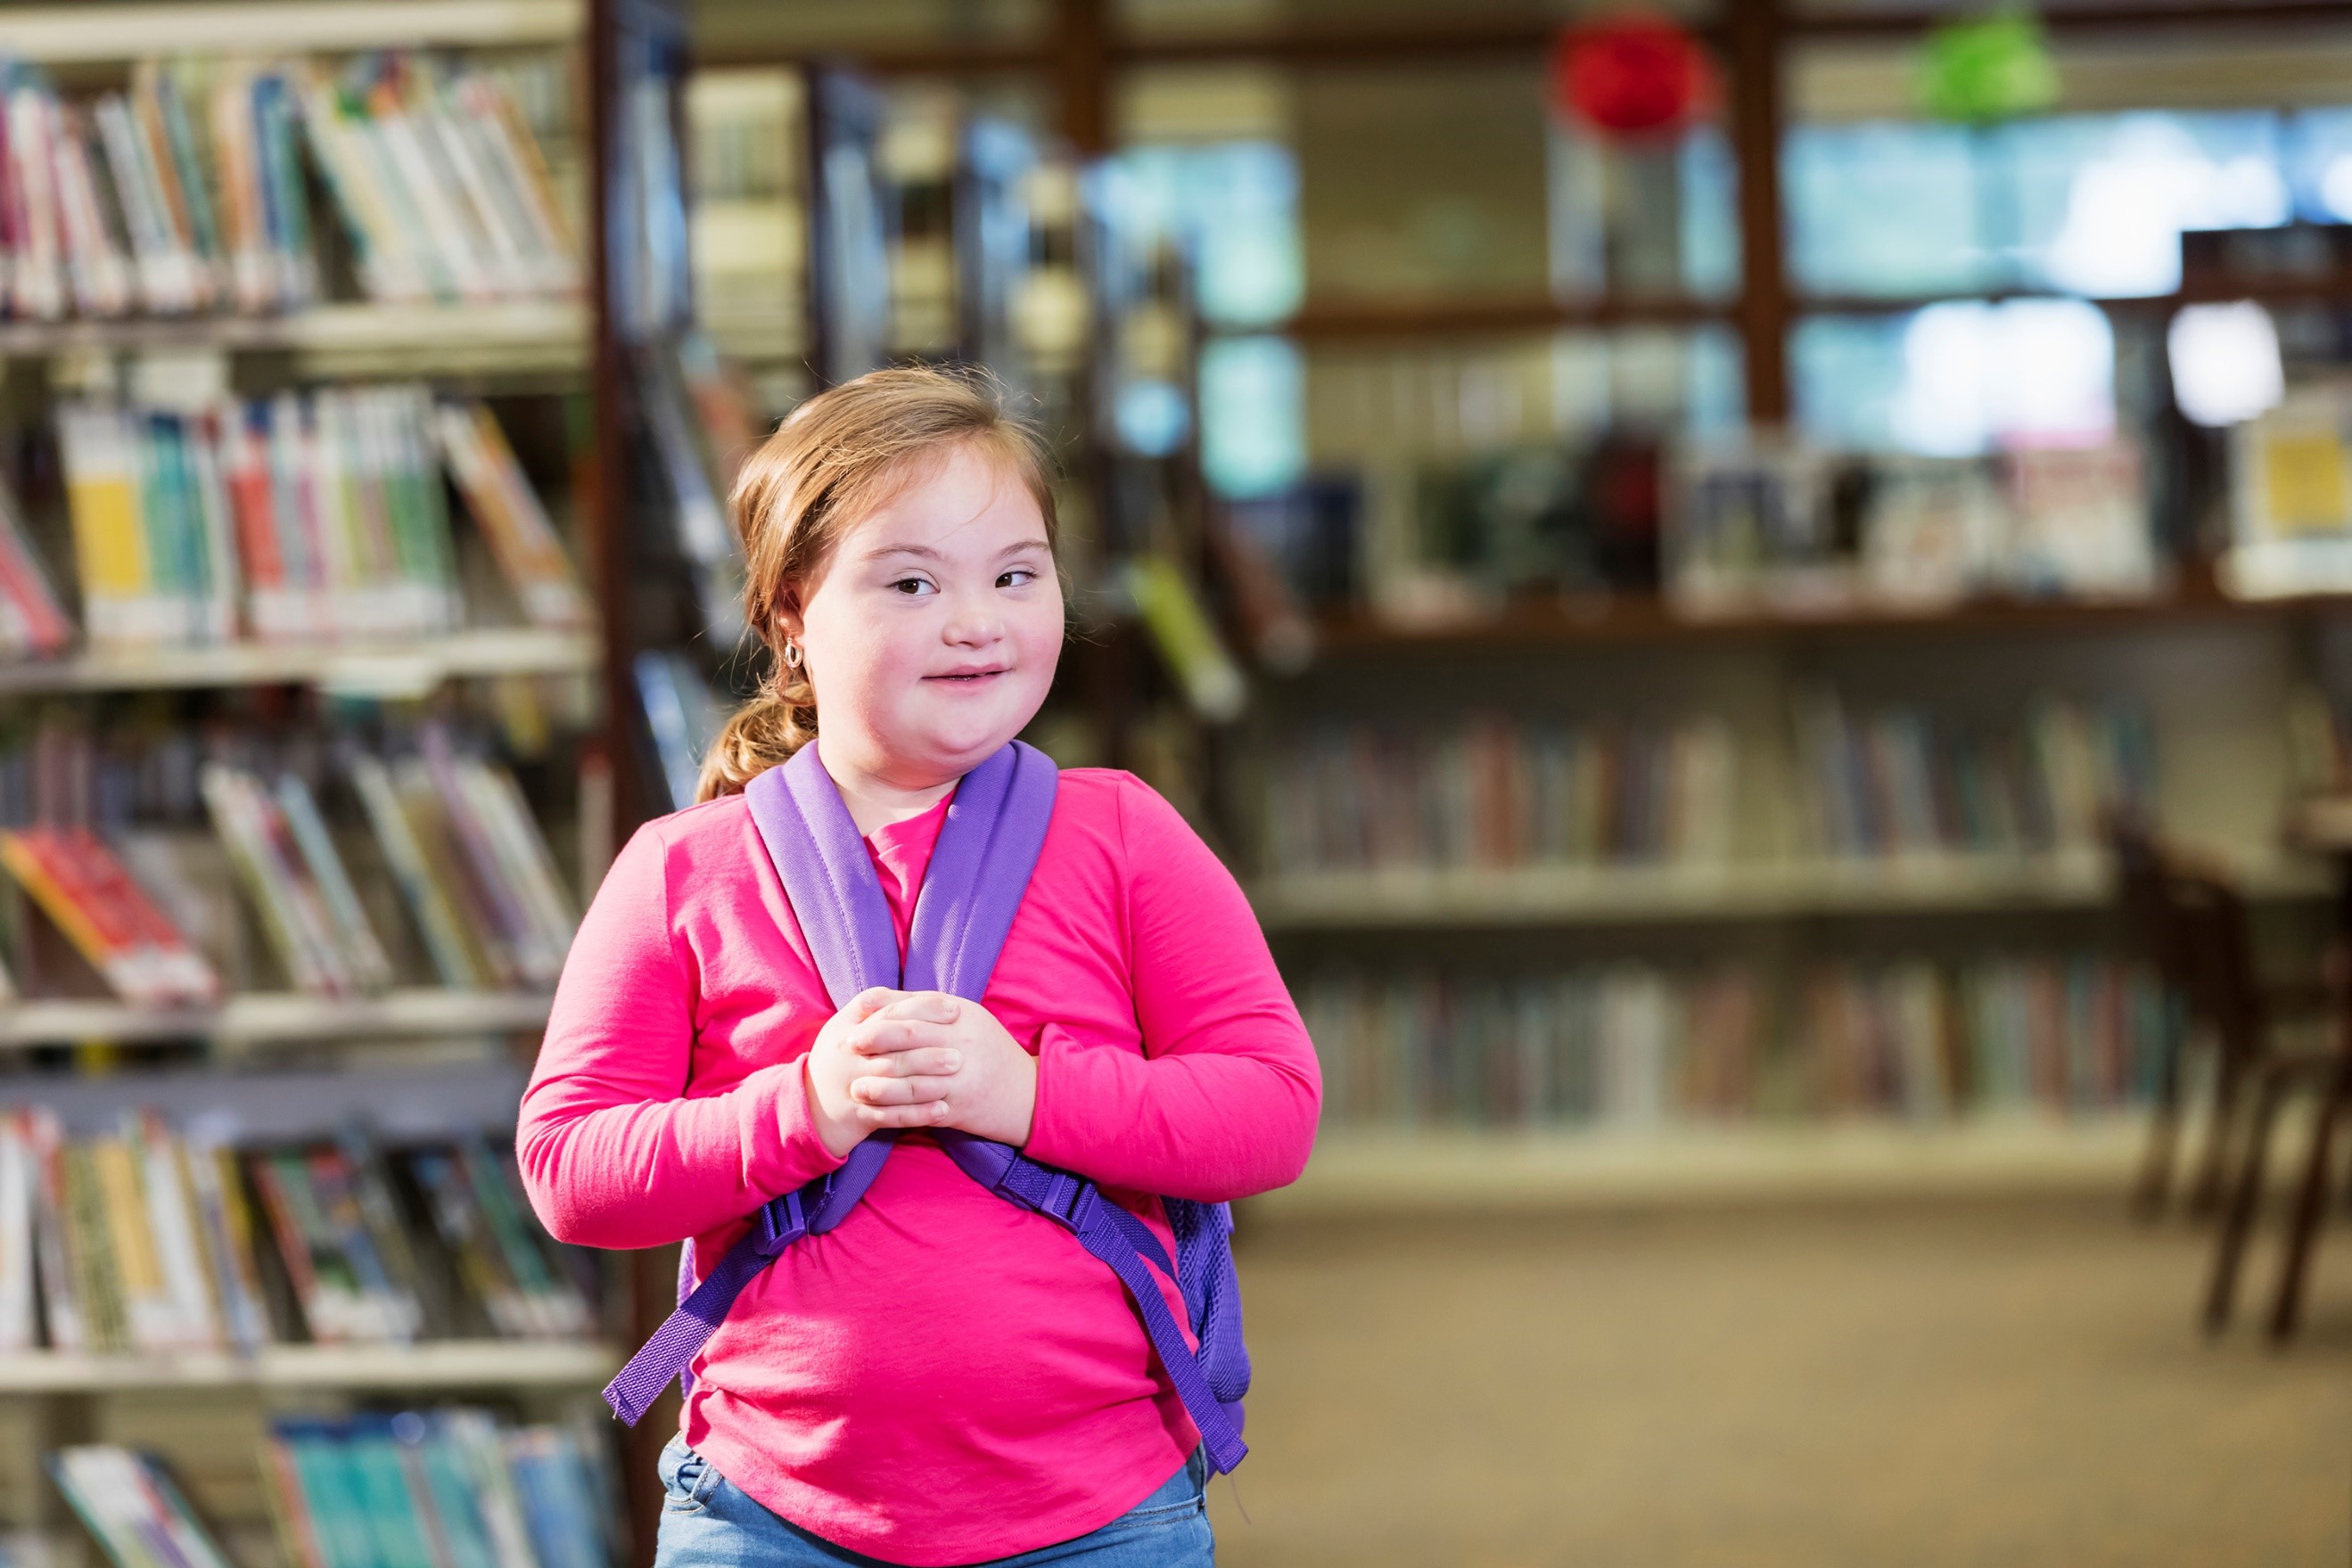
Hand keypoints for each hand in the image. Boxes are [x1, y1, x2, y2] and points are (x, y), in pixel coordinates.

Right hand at [803, 987, 955, 1158]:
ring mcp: (853, 1086)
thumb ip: (875, 1006)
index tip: (955, 1009)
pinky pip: (891, 1116)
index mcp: (848, 1028)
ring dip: (929, 1079)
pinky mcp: (858, 1116)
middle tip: (961, 1049)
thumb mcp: (845, 1026)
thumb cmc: (839, 1058)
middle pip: (893, 1046)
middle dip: (930, 1046)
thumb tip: (920, 994)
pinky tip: (944, 1110)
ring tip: (958, 1073)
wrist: (810, 1106)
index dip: (924, 1008)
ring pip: (895, 1082)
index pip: (890, 1011)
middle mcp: (849, 1055)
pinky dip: (919, 1114)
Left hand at [840, 991, 1038, 1148]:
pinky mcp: (959, 1108)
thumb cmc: (989, 1050)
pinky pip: (921, 1110)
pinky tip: (877, 1112)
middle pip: (910, 1038)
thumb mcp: (967, 1018)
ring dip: (880, 1084)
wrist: (1025, 1092)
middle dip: (875, 1042)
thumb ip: (926, 1007)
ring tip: (855, 1087)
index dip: (882, 1015)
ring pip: (912, 1078)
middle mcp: (962, 1044)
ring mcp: (961, 1078)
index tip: (856, 1022)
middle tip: (848, 1047)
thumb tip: (877, 997)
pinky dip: (896, 1112)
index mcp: (962, 1017)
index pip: (914, 1010)